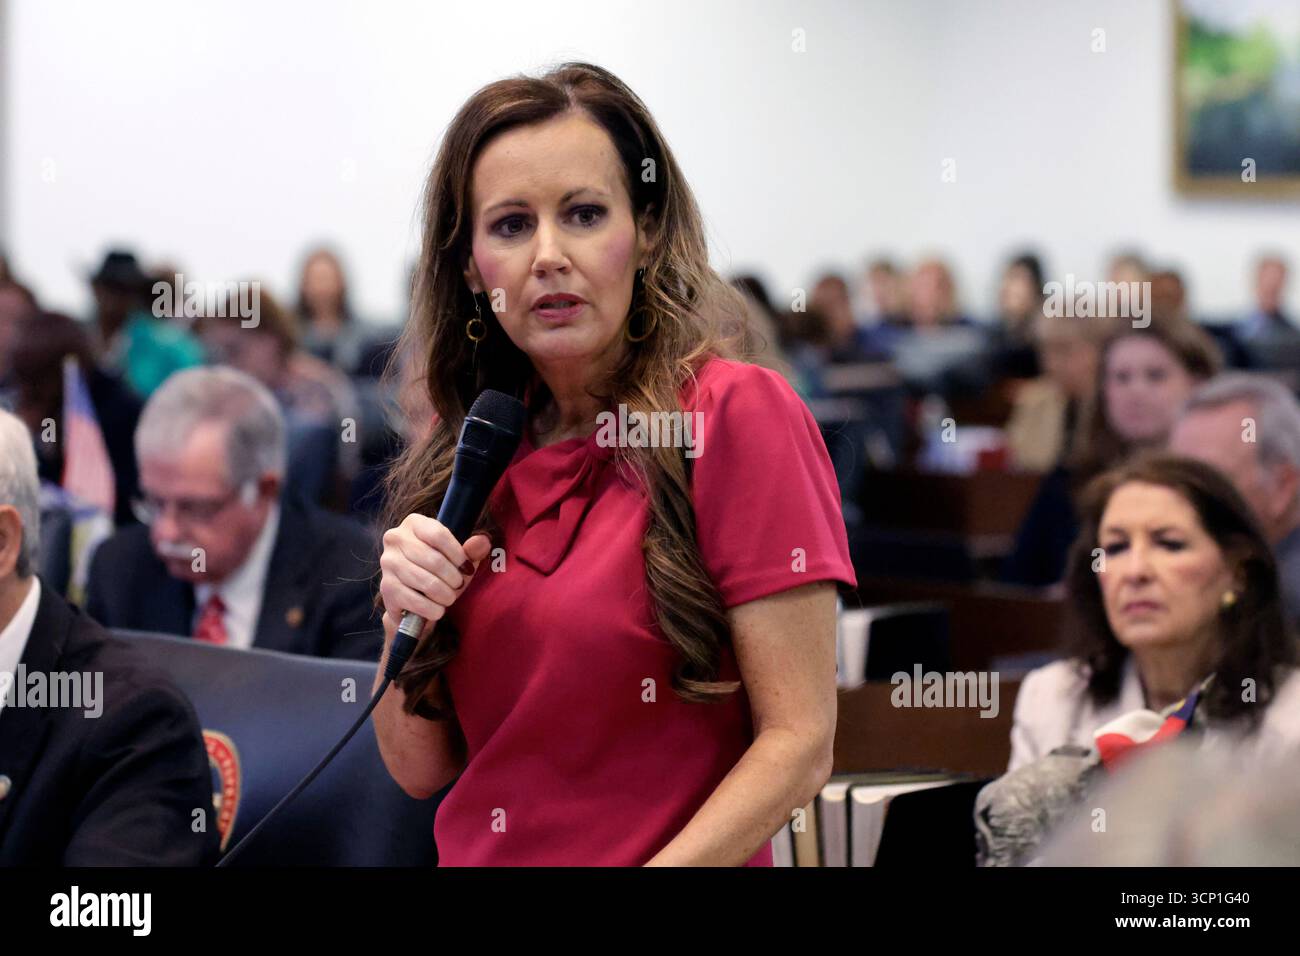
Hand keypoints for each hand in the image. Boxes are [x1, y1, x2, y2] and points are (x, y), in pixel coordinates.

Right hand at [379, 514, 490, 639]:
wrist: (412, 598)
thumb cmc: (439, 572)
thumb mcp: (457, 558)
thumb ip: (472, 550)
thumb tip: (483, 541)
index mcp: (414, 523)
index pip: (438, 535)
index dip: (458, 554)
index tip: (467, 568)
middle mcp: (395, 539)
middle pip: (434, 561)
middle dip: (454, 579)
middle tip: (458, 585)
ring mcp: (388, 563)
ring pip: (427, 583)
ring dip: (445, 595)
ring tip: (449, 597)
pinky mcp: (386, 587)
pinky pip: (416, 601)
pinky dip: (433, 609)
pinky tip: (437, 609)